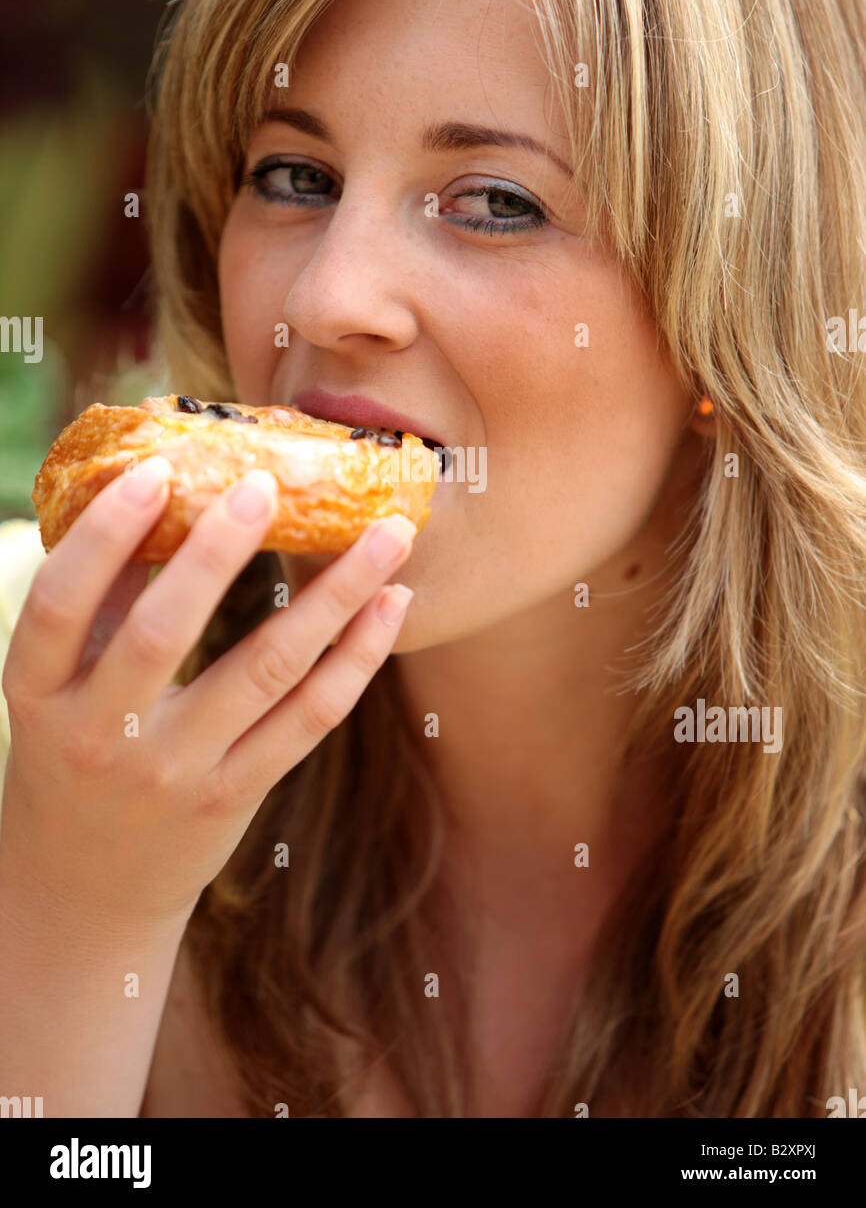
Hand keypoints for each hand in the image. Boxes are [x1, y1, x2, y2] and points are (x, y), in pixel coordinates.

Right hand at [0, 456, 415, 929]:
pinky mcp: (235, 795)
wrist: (88, 887)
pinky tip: (390, 606)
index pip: (62, 603)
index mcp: (38, 693)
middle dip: (219, 554)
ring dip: (334, 596)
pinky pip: (308, 719)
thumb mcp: (60, 685)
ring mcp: (173, 772)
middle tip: (269, 484)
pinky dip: (355, 658)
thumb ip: (102, 600)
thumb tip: (161, 488)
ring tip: (388, 535)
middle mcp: (101, 736)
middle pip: (163, 634)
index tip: (157, 471)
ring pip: (265, 671)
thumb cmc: (75, 750)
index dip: (104, 535)